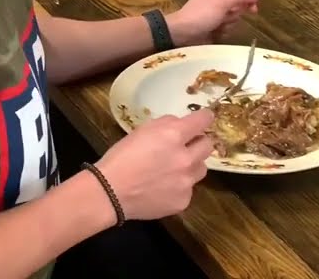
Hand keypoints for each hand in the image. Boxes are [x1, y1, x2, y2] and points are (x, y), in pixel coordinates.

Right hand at [94, 109, 214, 220]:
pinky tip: (162, 187)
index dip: (205, 117)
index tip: (205, 118)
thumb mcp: (141, 130)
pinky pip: (189, 189)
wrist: (110, 192)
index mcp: (173, 135)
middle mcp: (185, 158)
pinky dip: (179, 186)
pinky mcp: (183, 201)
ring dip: (191, 165)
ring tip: (172, 169)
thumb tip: (181, 125)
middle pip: (208, 145)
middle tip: (186, 146)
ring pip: (201, 168)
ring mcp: (186, 182)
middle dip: (198, 143)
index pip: (202, 121)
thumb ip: (166, 124)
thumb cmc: (121, 157)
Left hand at [168, 0, 259, 45]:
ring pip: (234, 18)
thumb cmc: (201, 15)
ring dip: (229, 23)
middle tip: (226, 16)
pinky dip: (224, 31)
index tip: (253, 9)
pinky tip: (216, 32)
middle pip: (238, 5)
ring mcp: (215, 14)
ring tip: (218, 25)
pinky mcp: (214, 26)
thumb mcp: (221, 2)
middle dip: (234, 13)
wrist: (183, 34)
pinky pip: (227, 27)